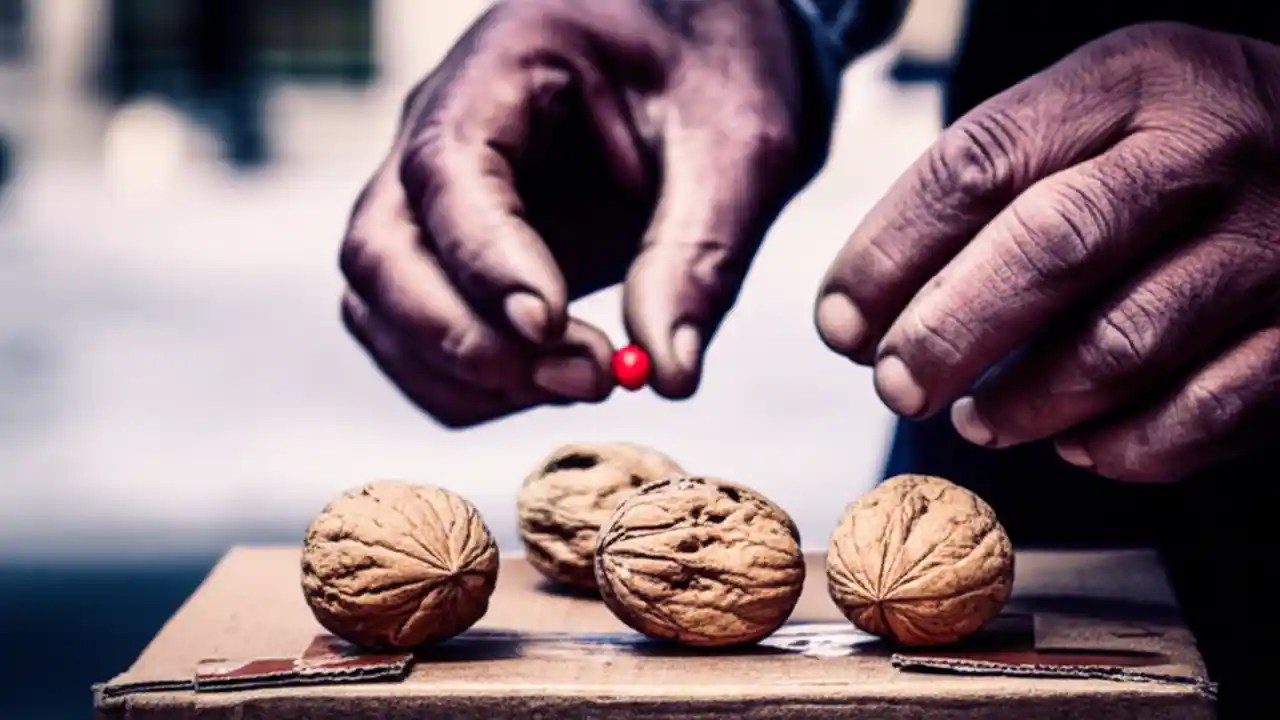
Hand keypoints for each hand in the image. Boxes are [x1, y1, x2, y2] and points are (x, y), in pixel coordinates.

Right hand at [340, 0, 823, 426]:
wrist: (712, 68)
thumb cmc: (719, 79)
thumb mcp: (737, 149)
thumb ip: (700, 255)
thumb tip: (667, 376)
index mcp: (504, 67)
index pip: (447, 169)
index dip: (484, 260)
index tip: (551, 327)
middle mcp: (442, 129)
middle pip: (381, 250)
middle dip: (465, 337)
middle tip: (587, 377)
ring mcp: (435, 198)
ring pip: (379, 305)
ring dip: (464, 374)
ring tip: (585, 382)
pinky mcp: (452, 255)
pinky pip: (412, 336)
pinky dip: (468, 385)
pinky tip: (554, 383)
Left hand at [816, 22, 1279, 481]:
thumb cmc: (1176, 147)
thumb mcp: (1094, 114)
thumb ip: (991, 186)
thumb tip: (864, 316)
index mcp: (1131, 81)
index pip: (978, 164)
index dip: (888, 254)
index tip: (840, 322)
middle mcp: (1208, 149)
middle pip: (1051, 249)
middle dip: (948, 333)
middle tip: (896, 386)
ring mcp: (1271, 242)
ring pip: (1126, 342)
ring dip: (1029, 402)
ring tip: (977, 421)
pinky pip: (1210, 409)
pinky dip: (1129, 444)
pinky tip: (1079, 446)